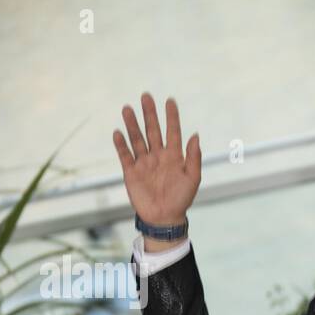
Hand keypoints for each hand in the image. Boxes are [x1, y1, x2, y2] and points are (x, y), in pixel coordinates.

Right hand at [113, 94, 201, 242]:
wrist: (164, 218)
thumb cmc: (181, 199)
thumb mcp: (193, 178)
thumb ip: (194, 157)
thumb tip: (195, 135)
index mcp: (174, 157)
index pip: (172, 132)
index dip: (171, 117)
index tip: (170, 101)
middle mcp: (158, 156)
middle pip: (152, 130)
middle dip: (149, 114)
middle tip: (146, 96)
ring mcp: (144, 163)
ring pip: (137, 139)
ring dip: (132, 124)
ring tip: (128, 108)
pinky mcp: (131, 172)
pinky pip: (125, 155)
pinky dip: (121, 144)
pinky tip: (118, 132)